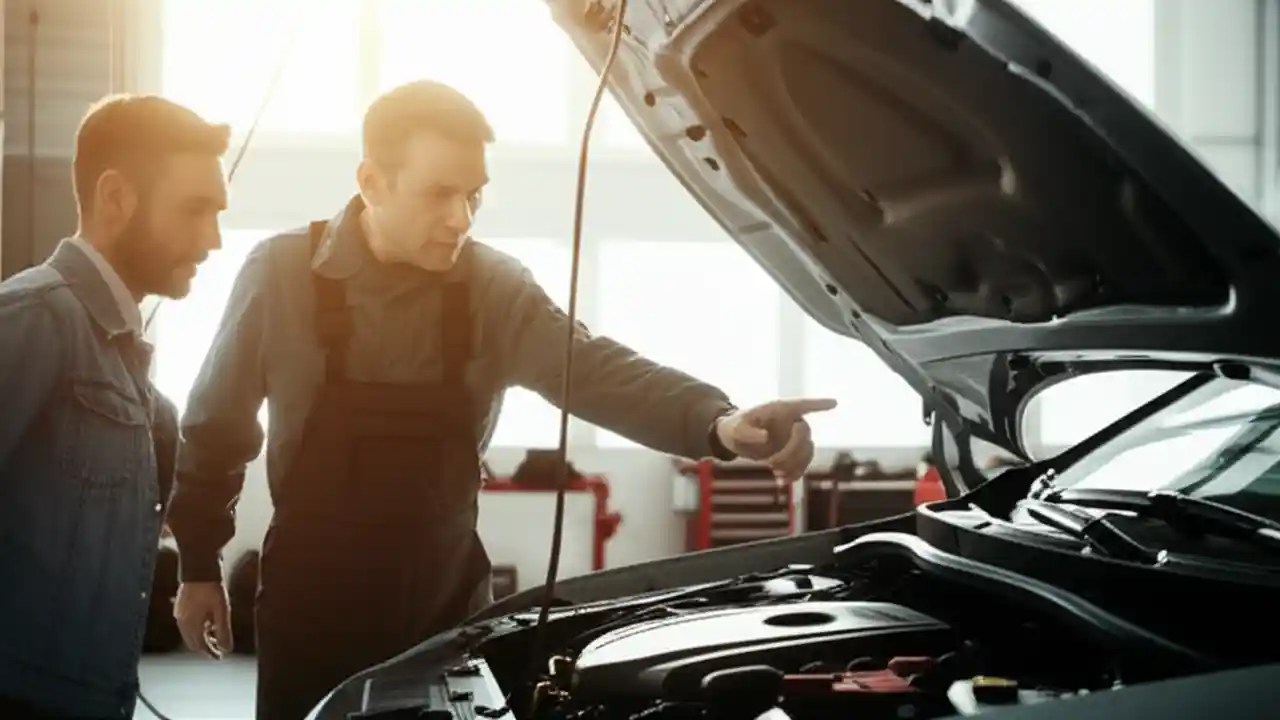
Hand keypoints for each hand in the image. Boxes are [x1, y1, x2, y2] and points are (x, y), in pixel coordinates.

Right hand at [174, 581, 232, 657]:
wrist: (199, 568)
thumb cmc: (212, 589)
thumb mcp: (222, 611)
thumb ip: (224, 632)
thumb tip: (227, 650)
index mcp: (191, 626)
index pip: (200, 646)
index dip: (211, 652)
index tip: (221, 656)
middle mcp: (182, 622)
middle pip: (193, 642)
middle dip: (205, 646)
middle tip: (218, 648)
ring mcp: (179, 613)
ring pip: (189, 633)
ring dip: (202, 636)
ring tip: (215, 634)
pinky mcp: (180, 605)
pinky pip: (188, 623)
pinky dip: (197, 627)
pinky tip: (208, 621)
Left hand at [715, 398, 837, 481]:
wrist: (735, 440)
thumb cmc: (735, 427)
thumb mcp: (735, 429)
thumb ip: (747, 432)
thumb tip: (766, 438)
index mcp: (780, 410)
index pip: (803, 404)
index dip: (819, 404)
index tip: (835, 402)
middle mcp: (792, 422)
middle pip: (805, 435)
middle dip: (793, 451)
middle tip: (772, 464)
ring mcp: (794, 438)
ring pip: (807, 451)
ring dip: (795, 465)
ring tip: (776, 474)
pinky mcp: (792, 453)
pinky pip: (803, 464)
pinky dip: (795, 474)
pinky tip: (781, 481)